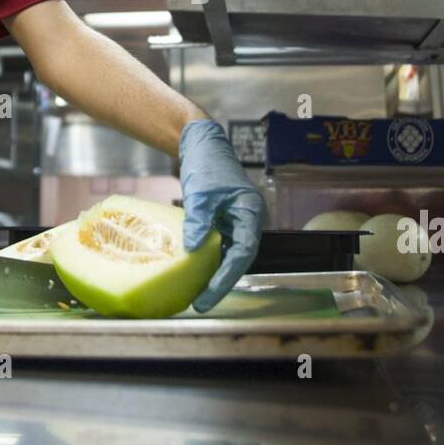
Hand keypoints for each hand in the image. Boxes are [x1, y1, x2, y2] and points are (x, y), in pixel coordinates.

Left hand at [179, 119, 266, 311]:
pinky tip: (193, 271)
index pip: (243, 253)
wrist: (201, 142)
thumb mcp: (201, 192)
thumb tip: (192, 249)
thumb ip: (198, 220)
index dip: (226, 277)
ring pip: (229, 254)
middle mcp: (248, 219)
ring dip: (214, 273)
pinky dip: (208, 259)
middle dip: (220, 282)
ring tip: (196, 294)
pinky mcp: (224, 220)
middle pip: (238, 259)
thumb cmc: (207, 162)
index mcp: (251, 212)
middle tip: (200, 302)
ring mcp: (236, 220)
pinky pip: (219, 246)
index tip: (208, 295)